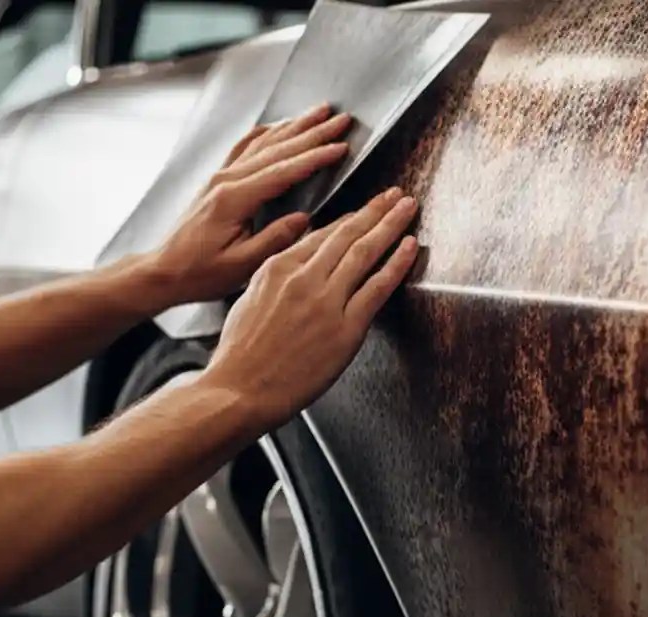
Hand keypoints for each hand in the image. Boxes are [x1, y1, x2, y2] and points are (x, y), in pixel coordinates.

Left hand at [140, 103, 352, 307]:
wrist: (163, 271)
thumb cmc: (200, 273)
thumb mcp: (242, 266)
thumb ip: (275, 239)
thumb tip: (305, 219)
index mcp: (235, 199)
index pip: (284, 171)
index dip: (315, 157)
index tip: (341, 147)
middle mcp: (227, 181)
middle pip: (277, 149)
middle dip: (313, 132)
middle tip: (341, 119)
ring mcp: (221, 177)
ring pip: (263, 142)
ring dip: (294, 126)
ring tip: (320, 113)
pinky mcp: (218, 181)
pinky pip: (245, 147)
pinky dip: (266, 133)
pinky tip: (279, 126)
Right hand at [200, 187, 420, 428]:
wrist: (239, 390)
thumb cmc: (241, 354)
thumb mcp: (249, 298)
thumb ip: (277, 275)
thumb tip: (298, 260)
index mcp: (277, 267)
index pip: (322, 233)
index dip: (350, 218)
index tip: (366, 209)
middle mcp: (303, 278)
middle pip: (347, 234)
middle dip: (375, 209)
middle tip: (395, 195)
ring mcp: (325, 302)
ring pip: (364, 252)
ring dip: (390, 225)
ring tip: (407, 208)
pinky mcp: (345, 328)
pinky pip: (377, 287)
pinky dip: (396, 263)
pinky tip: (409, 247)